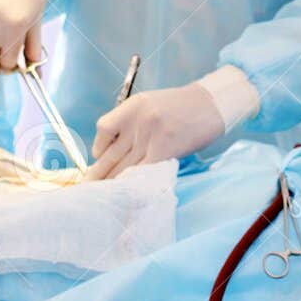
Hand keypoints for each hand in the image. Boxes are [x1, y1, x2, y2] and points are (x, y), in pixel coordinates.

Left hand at [88, 83, 223, 179]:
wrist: (213, 104)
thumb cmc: (184, 107)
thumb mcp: (152, 106)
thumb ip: (134, 124)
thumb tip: (118, 151)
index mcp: (133, 106)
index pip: (104, 128)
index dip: (99, 147)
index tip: (100, 159)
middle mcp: (138, 120)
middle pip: (112, 153)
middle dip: (99, 174)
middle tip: (87, 188)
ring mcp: (150, 135)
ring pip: (125, 166)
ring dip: (113, 183)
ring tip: (104, 196)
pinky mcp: (164, 150)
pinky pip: (142, 171)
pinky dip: (134, 183)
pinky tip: (129, 191)